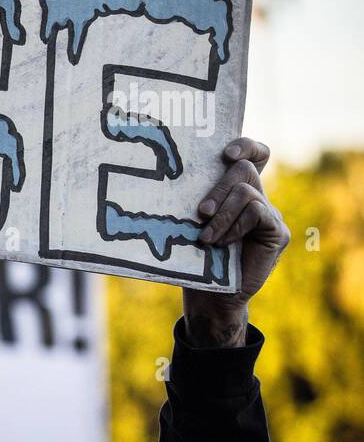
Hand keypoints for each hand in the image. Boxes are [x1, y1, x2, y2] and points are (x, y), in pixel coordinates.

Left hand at [183, 137, 290, 345]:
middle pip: (245, 170)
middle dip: (219, 187)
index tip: (225, 154)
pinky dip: (235, 226)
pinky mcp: (277, 232)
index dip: (245, 146)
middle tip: (201, 212)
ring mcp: (270, 214)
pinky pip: (258, 213)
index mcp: (236, 190)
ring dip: (222, 214)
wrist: (210, 295)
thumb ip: (192, 199)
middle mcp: (257, 197)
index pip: (254, 155)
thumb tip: (165, 173)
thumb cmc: (194, 256)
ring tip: (206, 237)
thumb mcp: (189, 222)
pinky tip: (220, 243)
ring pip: (248, 192)